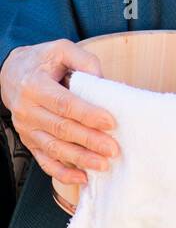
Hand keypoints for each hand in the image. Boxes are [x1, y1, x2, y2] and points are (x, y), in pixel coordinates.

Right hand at [0, 40, 118, 184]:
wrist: (11, 73)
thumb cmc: (42, 61)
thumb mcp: (61, 49)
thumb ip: (84, 61)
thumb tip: (105, 82)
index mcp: (35, 85)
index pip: (64, 104)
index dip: (88, 114)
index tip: (110, 122)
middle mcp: (27, 109)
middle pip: (61, 128)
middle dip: (89, 140)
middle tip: (112, 148)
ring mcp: (26, 128)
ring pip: (54, 147)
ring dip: (80, 158)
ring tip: (102, 164)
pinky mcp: (28, 140)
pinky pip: (44, 160)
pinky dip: (62, 172)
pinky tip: (81, 178)